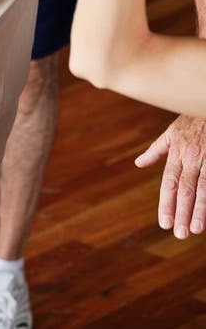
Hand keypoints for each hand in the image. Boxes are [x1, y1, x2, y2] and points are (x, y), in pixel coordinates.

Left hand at [135, 115, 205, 237]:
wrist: (205, 104)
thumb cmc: (192, 120)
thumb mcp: (172, 131)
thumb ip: (156, 150)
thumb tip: (139, 163)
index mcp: (178, 152)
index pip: (169, 182)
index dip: (166, 202)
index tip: (164, 222)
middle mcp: (192, 156)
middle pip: (185, 188)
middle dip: (182, 211)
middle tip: (179, 233)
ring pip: (204, 187)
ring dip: (200, 210)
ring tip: (195, 229)